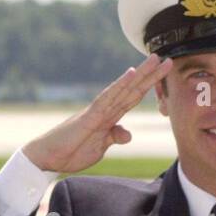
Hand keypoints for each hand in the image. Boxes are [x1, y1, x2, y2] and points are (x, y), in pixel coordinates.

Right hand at [21, 53, 172, 174]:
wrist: (48, 157)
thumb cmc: (71, 151)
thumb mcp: (100, 148)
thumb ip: (114, 137)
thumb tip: (128, 134)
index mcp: (109, 117)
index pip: (132, 98)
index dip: (148, 86)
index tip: (162, 75)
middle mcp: (105, 110)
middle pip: (132, 90)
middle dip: (150, 75)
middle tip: (167, 59)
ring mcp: (98, 111)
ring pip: (123, 89)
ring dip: (140, 74)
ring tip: (155, 59)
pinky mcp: (89, 116)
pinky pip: (107, 98)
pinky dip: (120, 85)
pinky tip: (131, 73)